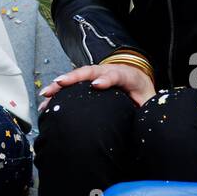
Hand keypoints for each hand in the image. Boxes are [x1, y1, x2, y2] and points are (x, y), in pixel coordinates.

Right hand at [38, 63, 154, 110]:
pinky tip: (46, 100)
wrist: (139, 82)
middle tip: (59, 84)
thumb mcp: (150, 103)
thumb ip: (147, 109)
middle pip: (90, 70)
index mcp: (128, 76)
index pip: (117, 74)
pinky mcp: (88, 80)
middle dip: (74, 77)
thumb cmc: (144, 96)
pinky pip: (73, 84)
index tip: (96, 85)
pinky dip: (59, 90)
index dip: (106, 78)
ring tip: (46, 93)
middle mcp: (110, 71)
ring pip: (77, 76)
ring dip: (60, 83)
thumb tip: (145, 125)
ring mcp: (97, 73)